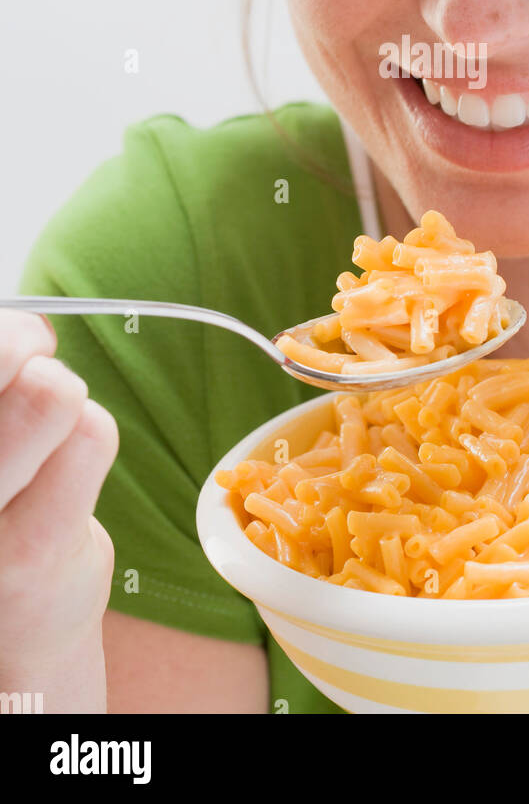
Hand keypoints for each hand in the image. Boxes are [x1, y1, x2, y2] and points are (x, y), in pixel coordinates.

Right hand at [0, 311, 118, 698]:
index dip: (6, 333)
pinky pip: (92, 436)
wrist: (13, 631)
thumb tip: (30, 324)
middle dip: (30, 348)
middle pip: (3, 354)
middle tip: (35, 371)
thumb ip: (0, 377)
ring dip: (66, 397)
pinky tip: (71, 472)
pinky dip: (93, 436)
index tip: (17, 351)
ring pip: (51, 392)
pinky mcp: (29, 550)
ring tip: (52, 431)